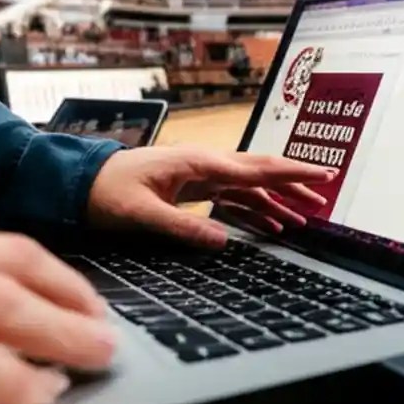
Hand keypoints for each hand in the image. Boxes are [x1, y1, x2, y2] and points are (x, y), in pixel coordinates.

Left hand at [87, 146, 334, 247]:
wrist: (79, 182)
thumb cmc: (106, 192)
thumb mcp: (141, 214)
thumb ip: (182, 226)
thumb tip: (224, 239)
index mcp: (198, 163)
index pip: (256, 168)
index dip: (292, 172)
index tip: (323, 173)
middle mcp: (204, 164)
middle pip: (260, 173)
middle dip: (294, 185)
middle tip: (324, 198)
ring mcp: (199, 175)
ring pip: (250, 186)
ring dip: (277, 200)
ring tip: (305, 217)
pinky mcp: (192, 187)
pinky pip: (233, 197)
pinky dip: (255, 209)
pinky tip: (271, 223)